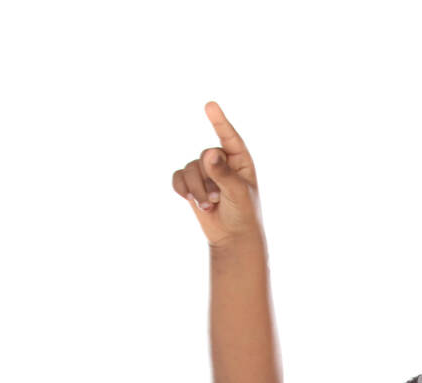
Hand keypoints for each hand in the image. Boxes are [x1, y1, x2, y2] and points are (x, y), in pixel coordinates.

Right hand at [171, 101, 263, 248]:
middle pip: (203, 157)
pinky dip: (182, 190)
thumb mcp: (238, 193)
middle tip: (219, 199)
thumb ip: (224, 174)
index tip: (210, 105)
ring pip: (189, 169)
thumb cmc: (243, 213)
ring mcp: (204, 171)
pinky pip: (178, 177)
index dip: (219, 122)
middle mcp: (221, 160)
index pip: (228, 137)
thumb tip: (209, 153)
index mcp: (239, 158)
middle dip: (208, 181)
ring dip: (197, 191)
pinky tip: (190, 201)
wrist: (232, 236)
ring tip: (210, 206)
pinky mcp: (191, 183)